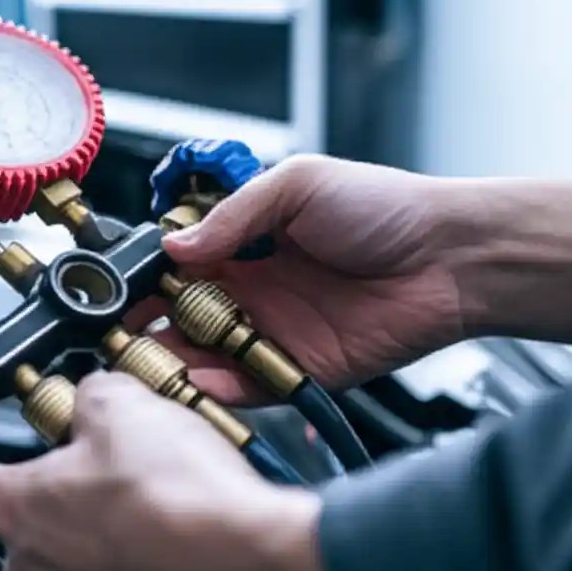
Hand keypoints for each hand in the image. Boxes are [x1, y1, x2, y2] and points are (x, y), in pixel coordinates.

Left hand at [0, 372, 327, 570]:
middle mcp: (35, 563)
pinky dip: (128, 529)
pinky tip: (162, 503)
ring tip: (141, 472)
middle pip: (26, 504)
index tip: (15, 427)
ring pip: (70, 531)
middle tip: (96, 443)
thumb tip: (92, 392)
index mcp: (14, 510)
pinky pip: (108, 554)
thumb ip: (86, 390)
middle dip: (57, 471)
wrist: (243, 551)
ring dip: (96, 501)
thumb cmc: (176, 495)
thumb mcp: (119, 401)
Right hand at [129, 155, 470, 404]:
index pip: (178, 261)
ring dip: (173, 358)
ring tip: (143, 360)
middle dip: (145, 321)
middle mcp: (253, 286)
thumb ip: (233, 215)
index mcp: (246, 238)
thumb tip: (176, 245)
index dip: (147, 273)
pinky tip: (196, 379)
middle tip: (118, 328)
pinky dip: (217, 386)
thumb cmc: (387, 208)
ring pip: (205, 352)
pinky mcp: (297, 367)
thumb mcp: (298, 183)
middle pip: (181, 311)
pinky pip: (247, 383)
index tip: (118, 285)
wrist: (453, 258)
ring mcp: (272, 328)